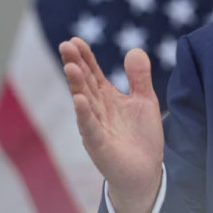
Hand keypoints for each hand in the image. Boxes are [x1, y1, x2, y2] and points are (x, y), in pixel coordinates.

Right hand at [59, 37, 163, 212]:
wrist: (146, 172)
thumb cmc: (141, 136)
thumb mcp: (144, 100)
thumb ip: (139, 77)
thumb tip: (134, 49)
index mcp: (106, 97)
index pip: (92, 72)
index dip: (85, 56)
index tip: (75, 39)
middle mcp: (96, 109)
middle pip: (83, 83)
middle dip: (75, 64)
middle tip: (66, 45)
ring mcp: (95, 127)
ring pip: (83, 102)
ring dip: (76, 85)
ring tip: (71, 67)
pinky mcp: (99, 145)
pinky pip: (90, 129)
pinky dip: (84, 115)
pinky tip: (79, 101)